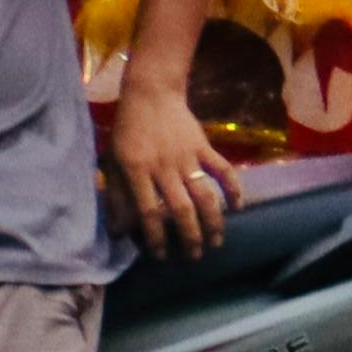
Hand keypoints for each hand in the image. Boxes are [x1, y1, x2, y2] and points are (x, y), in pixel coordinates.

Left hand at [108, 92, 236, 256]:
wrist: (150, 94)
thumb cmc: (127, 131)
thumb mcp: (113, 163)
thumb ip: (117, 197)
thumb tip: (118, 232)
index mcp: (137, 172)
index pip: (149, 212)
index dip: (156, 237)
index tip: (160, 255)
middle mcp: (164, 168)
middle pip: (181, 210)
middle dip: (189, 237)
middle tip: (195, 256)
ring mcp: (187, 157)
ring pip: (204, 195)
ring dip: (213, 222)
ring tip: (216, 242)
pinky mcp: (204, 147)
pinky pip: (223, 170)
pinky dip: (233, 188)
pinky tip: (238, 207)